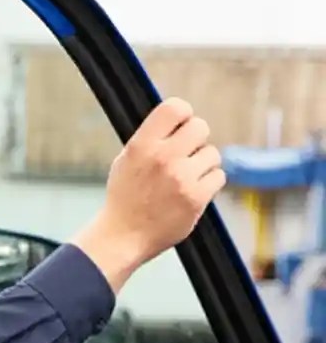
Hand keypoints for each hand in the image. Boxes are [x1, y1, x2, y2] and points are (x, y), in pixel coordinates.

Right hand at [72, 97, 225, 291]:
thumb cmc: (126, 196)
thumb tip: (179, 120)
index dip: (183, 114)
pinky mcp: (196, 198)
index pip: (175, 108)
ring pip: (212, 153)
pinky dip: (209, 182)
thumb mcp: (127, 159)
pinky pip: (218, 176)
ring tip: (186, 176)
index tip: (181, 125)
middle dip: (196, 138)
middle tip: (186, 152)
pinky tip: (193, 190)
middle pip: (200, 127)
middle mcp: (162, 158)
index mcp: (141, 145)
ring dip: (203, 163)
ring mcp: (181, 178)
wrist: (123, 235)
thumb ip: (152, 139)